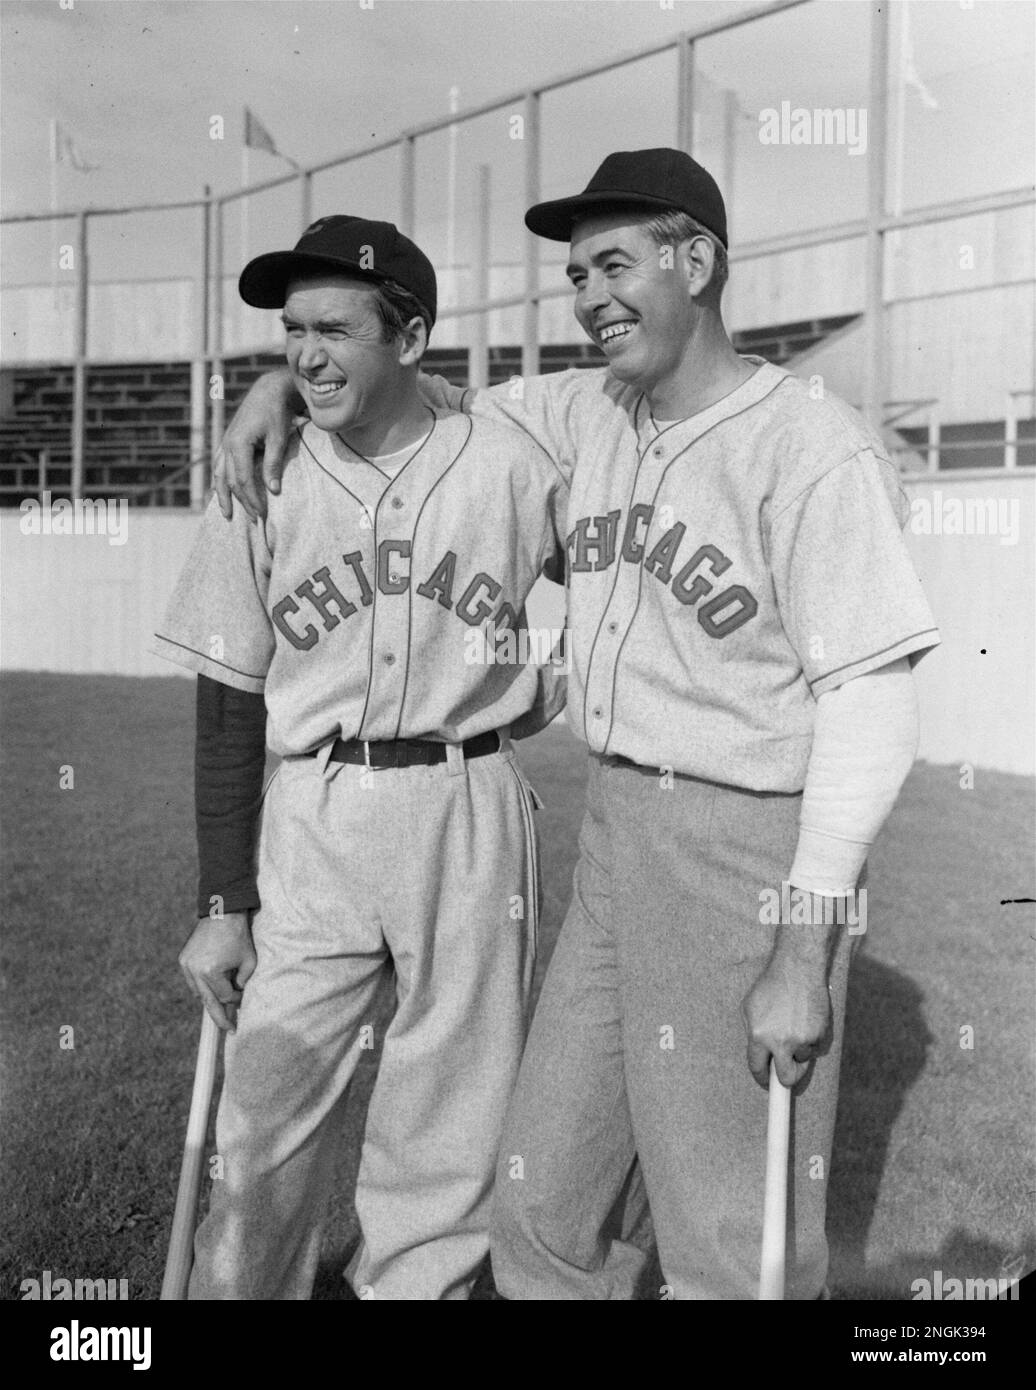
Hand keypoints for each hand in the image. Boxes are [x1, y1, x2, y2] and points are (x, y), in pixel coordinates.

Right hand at [178, 911, 256, 1032]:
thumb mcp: (248, 961)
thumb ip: (243, 982)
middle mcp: (194, 970)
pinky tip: (211, 989)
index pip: (225, 996)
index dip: (236, 999)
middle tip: (228, 1029)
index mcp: (210, 971)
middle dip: (219, 1017)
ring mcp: (186, 965)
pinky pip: (192, 981)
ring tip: (221, 1009)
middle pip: (208, 1001)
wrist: (221, 912)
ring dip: (210, 999)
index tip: (243, 999)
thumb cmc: (238, 936)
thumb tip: (236, 998)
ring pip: (198, 993)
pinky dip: (202, 986)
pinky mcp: (182, 959)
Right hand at [212, 368, 297, 521]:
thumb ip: (273, 464)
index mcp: (238, 444)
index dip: (252, 499)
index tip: (263, 515)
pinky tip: (219, 492)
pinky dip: (218, 481)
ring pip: (219, 475)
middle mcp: (226, 445)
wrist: (268, 391)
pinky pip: (218, 466)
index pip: (243, 480)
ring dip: (223, 496)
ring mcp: (224, 443)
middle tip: (255, 520)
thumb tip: (273, 490)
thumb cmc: (276, 413)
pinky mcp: (227, 441)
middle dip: (242, 502)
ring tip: (228, 515)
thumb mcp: (278, 438)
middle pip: (231, 482)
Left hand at [742, 954, 832, 1089]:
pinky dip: (811, 1039)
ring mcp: (802, 1039)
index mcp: (759, 1036)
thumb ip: (752, 1032)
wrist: (797, 969)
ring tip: (795, 1027)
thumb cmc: (771, 986)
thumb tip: (758, 1053)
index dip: (761, 1078)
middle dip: (786, 1080)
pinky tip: (805, 1020)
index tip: (766, 1081)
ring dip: (799, 1050)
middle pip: (786, 1078)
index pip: (757, 1068)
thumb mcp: (749, 1007)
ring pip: (802, 1059)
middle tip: (786, 1071)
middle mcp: (781, 1042)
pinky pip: (815, 1046)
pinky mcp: (820, 1033)